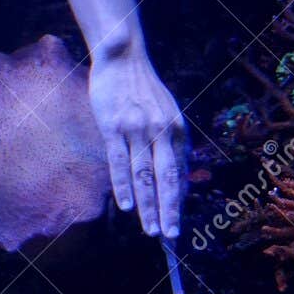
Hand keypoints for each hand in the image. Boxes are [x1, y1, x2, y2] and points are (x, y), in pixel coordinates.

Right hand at [88, 48, 185, 237]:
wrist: (122, 57)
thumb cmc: (141, 87)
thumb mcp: (165, 111)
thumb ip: (169, 139)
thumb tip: (174, 171)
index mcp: (176, 129)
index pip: (180, 172)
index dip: (179, 199)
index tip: (178, 221)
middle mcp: (160, 131)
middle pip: (167, 178)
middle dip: (170, 209)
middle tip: (170, 236)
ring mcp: (137, 129)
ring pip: (144, 175)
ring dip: (148, 205)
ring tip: (151, 229)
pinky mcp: (113, 126)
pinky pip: (119, 162)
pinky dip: (123, 186)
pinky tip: (126, 205)